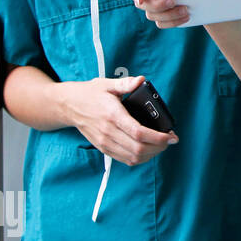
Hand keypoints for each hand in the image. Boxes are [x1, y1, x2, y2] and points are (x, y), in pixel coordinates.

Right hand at [59, 74, 177, 165]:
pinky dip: (140, 158)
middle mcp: (108, 132)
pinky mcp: (103, 148)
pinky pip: (124, 160)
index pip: (139, 133)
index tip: (171, 136)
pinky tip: (148, 150)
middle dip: (159, 147)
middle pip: (138, 149)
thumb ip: (126, 84)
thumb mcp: (107, 84)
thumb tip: (141, 80)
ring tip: (161, 145)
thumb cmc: (90, 94)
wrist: (68, 106)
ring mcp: (105, 142)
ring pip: (132, 157)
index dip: (158, 137)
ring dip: (151, 154)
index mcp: (113, 115)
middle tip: (170, 140)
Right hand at [130, 0, 191, 26]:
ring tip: (186, 9)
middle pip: (145, 5)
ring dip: (170, 14)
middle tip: (173, 0)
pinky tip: (187, 17)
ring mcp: (154, 10)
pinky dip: (174, 22)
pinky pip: (164, 25)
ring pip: (155, 17)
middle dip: (158, 4)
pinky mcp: (164, 19)